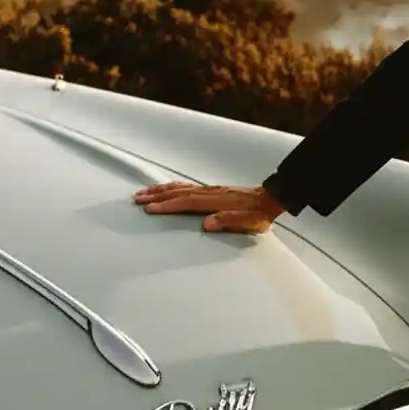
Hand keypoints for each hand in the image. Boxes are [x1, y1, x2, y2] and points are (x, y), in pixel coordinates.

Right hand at [133, 181, 285, 232]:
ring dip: (161, 190)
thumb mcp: (249, 222)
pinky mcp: (212, 190)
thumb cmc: (260, 213)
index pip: (186, 202)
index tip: (150, 208)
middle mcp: (210, 192)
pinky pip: (186, 186)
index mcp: (216, 201)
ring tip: (144, 192)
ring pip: (180, 187)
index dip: (167, 205)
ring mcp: (210, 189)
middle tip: (137, 198)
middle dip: (156, 195)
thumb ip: (229, 221)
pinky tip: (166, 189)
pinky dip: (172, 187)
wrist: (271, 198)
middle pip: (178, 192)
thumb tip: (207, 223)